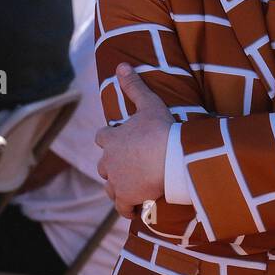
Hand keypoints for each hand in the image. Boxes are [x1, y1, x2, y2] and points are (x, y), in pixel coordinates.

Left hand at [95, 63, 172, 218]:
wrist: (172, 158)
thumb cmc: (161, 129)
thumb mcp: (149, 104)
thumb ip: (134, 86)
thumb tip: (121, 64)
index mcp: (110, 138)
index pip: (102, 137)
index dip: (111, 139)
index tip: (122, 140)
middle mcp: (108, 161)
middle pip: (103, 164)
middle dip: (113, 163)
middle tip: (130, 164)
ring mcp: (116, 181)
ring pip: (109, 185)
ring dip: (117, 185)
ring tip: (131, 185)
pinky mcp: (125, 197)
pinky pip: (121, 206)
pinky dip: (126, 208)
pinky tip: (134, 209)